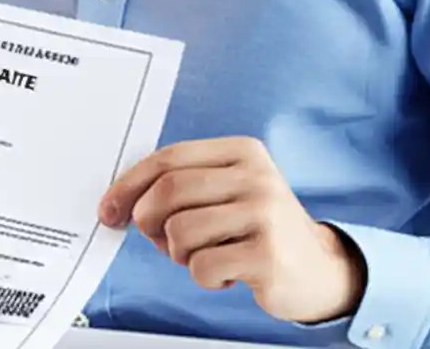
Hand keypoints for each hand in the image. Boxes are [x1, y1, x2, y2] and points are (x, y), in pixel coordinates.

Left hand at [98, 137, 366, 324]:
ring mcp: (265, 214)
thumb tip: (119, 200)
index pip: (168, 158)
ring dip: (179, 253)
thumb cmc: (259, 229)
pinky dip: (204, 277)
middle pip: (169, 191)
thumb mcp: (227, 192)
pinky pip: (202, 266)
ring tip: (205, 255)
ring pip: (180, 231)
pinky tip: (230, 272)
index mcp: (242, 152)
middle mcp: (256, 176)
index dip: (129, 185)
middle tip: (160, 240)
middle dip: (148, 221)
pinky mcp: (267, 254)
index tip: (109, 210)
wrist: (320, 269)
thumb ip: (181, 184)